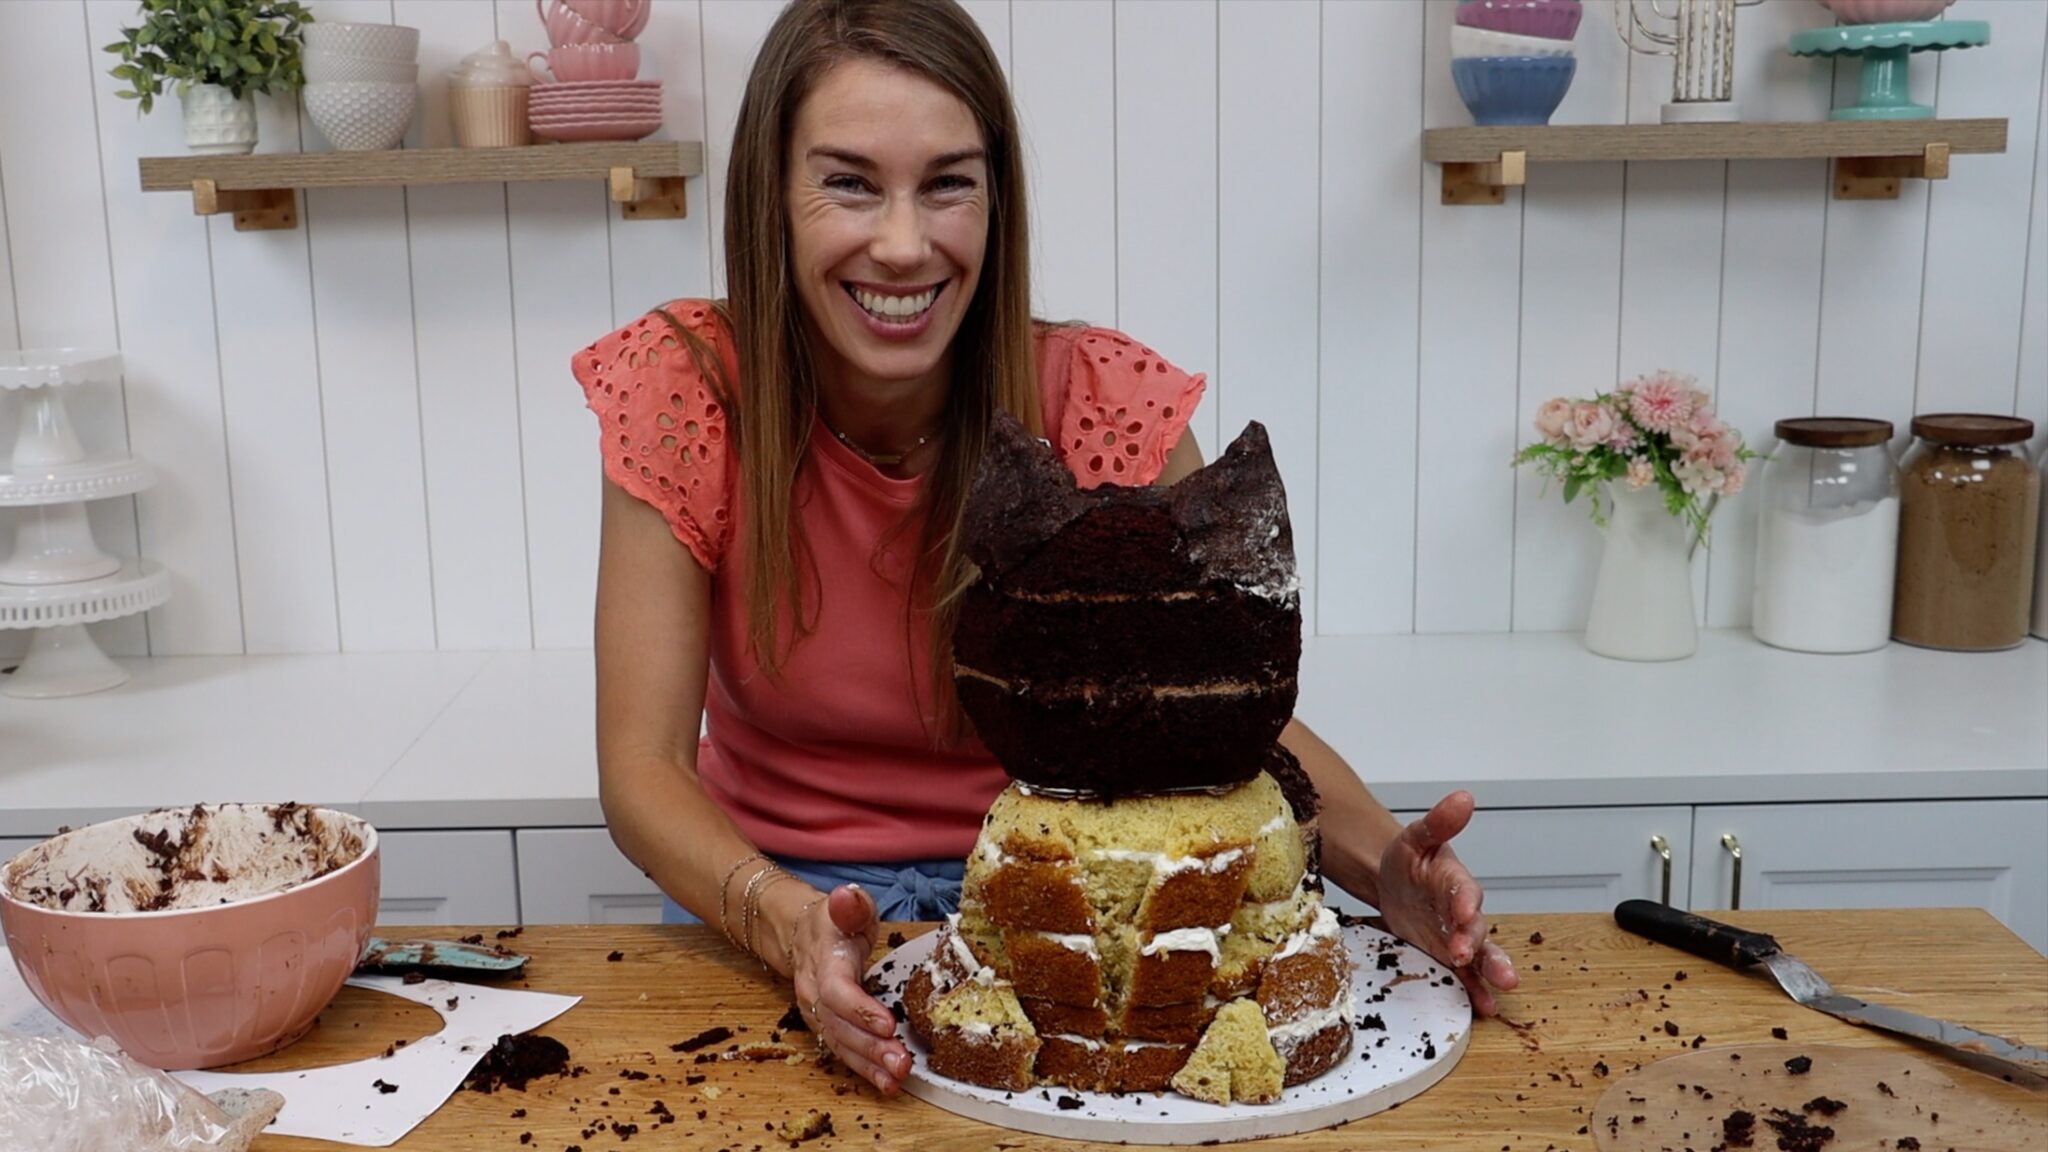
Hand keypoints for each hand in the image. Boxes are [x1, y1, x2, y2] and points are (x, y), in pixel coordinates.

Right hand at [788, 883, 910, 1093]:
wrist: (801, 936)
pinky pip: (844, 1052)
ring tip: (897, 1078)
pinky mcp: (828, 1028)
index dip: (860, 1009)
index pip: (837, 989)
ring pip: (841, 1044)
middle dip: (870, 1047)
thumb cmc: (834, 923)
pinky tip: (888, 1084)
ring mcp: (818, 1014)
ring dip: (869, 1064)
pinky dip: (866, 1070)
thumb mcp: (846, 906)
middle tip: (900, 1061)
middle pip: (839, 1025)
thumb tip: (845, 895)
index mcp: (824, 961)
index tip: (888, 1023)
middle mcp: (815, 993)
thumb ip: (850, 905)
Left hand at [1376, 790, 1519, 1015]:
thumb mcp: (1414, 838)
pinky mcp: (1447, 955)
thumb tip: (1463, 797)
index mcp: (1454, 880)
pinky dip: (1476, 989)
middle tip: (1466, 952)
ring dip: (1490, 969)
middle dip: (1473, 940)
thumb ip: (1438, 823)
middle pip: (1475, 926)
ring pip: (1480, 954)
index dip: (1465, 899)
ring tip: (1503, 986)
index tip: (1464, 908)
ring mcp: (1457, 936)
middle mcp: (1461, 911)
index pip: (1463, 889)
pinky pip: (1465, 975)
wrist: (1392, 882)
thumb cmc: (1407, 860)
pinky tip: (1486, 1006)